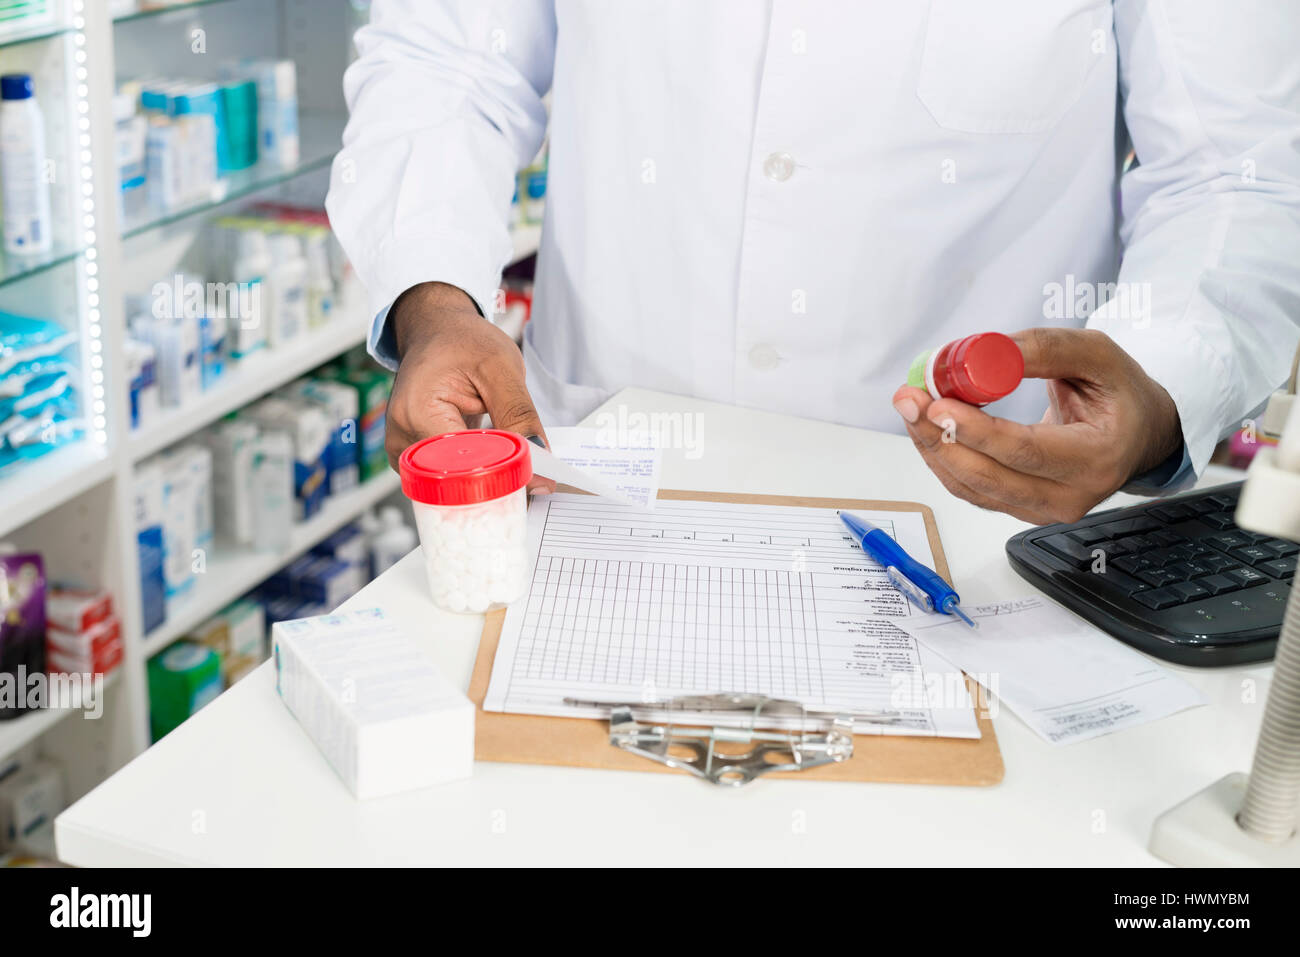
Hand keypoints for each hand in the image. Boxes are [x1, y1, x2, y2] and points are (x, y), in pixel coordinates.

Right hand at [386, 282, 555, 491]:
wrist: (437, 332)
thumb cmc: (462, 342)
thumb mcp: (502, 369)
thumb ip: (521, 417)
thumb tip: (541, 466)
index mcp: (417, 412)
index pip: (463, 466)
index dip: (502, 477)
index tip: (537, 479)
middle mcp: (402, 440)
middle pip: (456, 482)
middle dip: (499, 481)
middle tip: (534, 473)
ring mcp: (405, 453)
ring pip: (455, 486)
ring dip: (491, 477)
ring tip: (513, 456)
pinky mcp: (416, 459)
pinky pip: (451, 478)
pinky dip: (479, 471)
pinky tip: (495, 457)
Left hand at [892, 328, 1181, 524]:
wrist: (1136, 435)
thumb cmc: (1119, 394)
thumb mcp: (1098, 355)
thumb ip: (1047, 349)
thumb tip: (988, 352)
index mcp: (1098, 457)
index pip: (1027, 451)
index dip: (976, 431)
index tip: (937, 404)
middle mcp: (1072, 496)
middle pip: (989, 477)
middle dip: (939, 438)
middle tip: (909, 400)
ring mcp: (1044, 511)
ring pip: (972, 488)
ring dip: (933, 448)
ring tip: (910, 407)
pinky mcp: (1021, 510)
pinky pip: (971, 490)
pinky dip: (943, 459)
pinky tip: (928, 427)